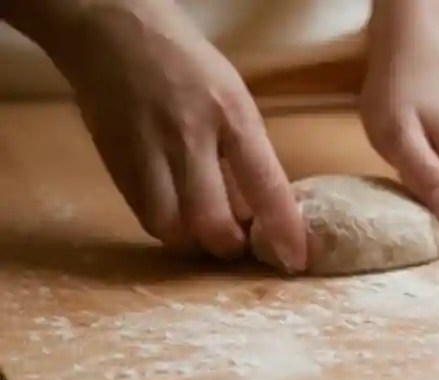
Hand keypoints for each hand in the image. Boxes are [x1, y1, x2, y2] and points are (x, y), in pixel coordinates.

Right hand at [16, 0, 306, 270]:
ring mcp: (147, 150)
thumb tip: (257, 210)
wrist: (112, 30)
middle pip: (211, 220)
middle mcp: (189, 136)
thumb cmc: (186, 66)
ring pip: (171, 227)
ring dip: (192, 243)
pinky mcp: (115, 161)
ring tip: (204, 233)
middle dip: (228, 246)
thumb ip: (246, 153)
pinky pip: (143, 214)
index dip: (283, 230)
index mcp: (232, 116)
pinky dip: (165, 226)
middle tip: (237, 243)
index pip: (266, 185)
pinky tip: (175, 215)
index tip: (295, 260)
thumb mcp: (234, 100)